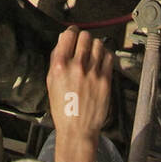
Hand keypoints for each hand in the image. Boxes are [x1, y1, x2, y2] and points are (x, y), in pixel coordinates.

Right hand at [47, 26, 112, 161]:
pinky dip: (105, 56)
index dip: (72, 32)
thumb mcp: (51, 82)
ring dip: (95, 46)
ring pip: (98, 44)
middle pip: (85, 36)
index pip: (69, 34)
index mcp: (60, 66)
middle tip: (83, 45)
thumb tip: (63, 38)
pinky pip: (109, 56)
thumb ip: (56, 58)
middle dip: (84, 38)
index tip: (73, 34)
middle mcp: (76, 66)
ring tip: (92, 54)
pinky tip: (101, 62)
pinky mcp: (105, 79)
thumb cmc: (63, 108)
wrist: (78, 129)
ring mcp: (92, 72)